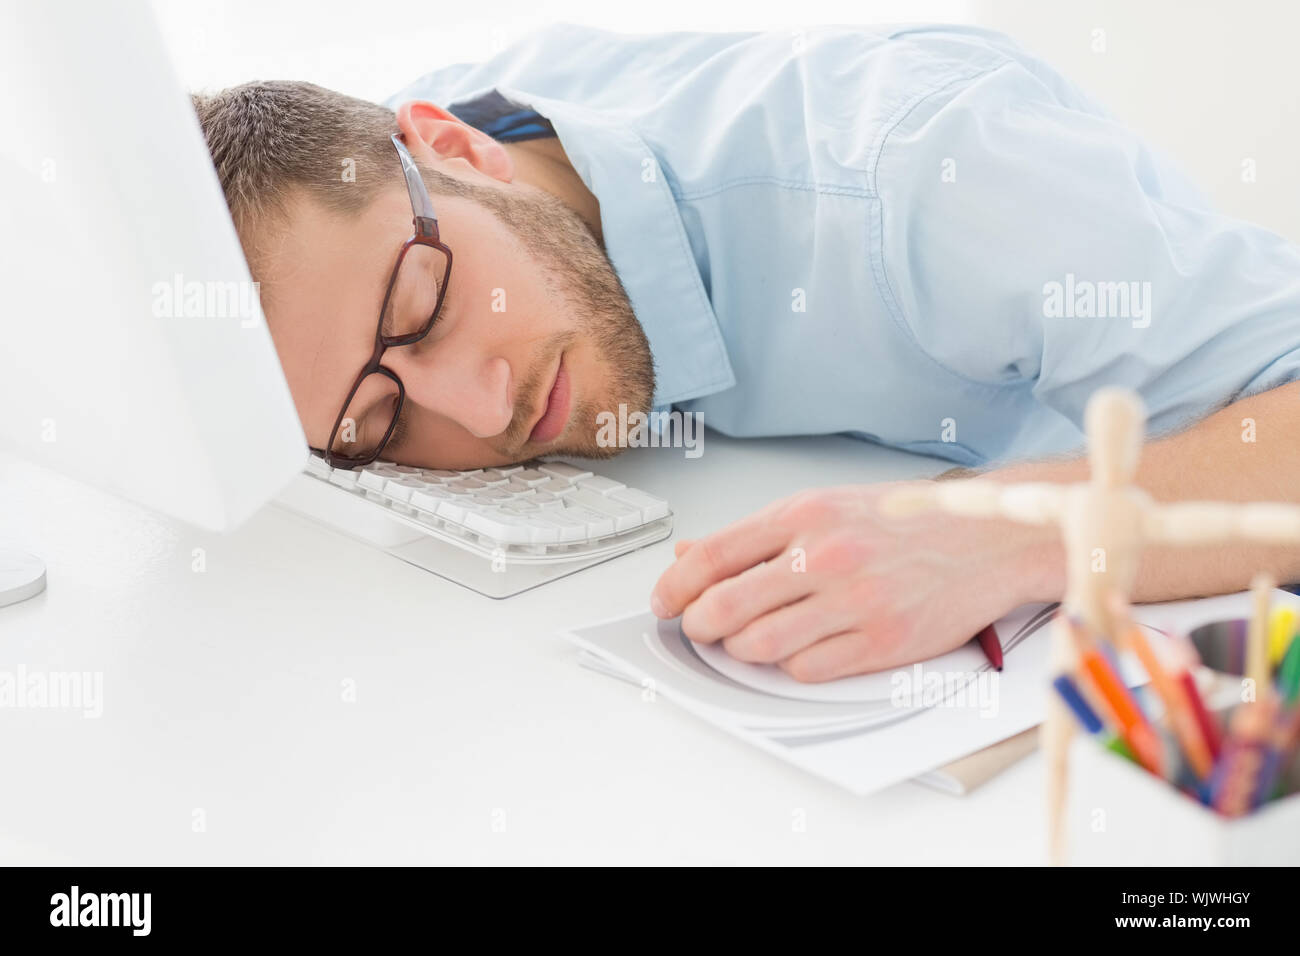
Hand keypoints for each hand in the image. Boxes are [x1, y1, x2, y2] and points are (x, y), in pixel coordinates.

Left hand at [650, 482, 1058, 681]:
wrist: (985, 539)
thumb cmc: (903, 522)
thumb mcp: (824, 507)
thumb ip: (756, 535)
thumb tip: (690, 554)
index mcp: (804, 515)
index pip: (712, 556)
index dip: (674, 586)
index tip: (665, 603)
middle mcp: (825, 555)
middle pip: (724, 607)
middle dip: (699, 626)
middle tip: (700, 628)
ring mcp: (854, 601)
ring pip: (758, 645)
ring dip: (741, 650)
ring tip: (749, 640)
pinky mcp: (882, 643)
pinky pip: (806, 669)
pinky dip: (790, 666)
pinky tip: (799, 649)